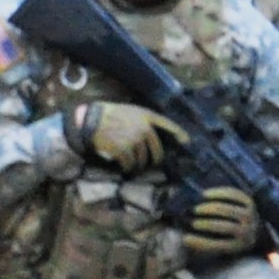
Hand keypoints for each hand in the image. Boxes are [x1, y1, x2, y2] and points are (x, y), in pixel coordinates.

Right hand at [65, 102, 185, 171]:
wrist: (92, 120)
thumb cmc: (109, 114)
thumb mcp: (129, 111)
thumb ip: (142, 121)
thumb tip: (151, 136)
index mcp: (146, 116)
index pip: (168, 124)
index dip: (179, 133)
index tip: (187, 141)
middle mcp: (144, 128)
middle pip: (156, 150)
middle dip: (154, 159)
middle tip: (151, 163)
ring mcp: (135, 140)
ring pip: (142, 160)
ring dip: (137, 164)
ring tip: (131, 163)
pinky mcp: (124, 150)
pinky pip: (129, 164)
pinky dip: (126, 167)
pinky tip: (123, 166)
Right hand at [182, 187, 259, 259]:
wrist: (253, 228)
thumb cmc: (228, 238)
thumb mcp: (220, 246)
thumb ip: (204, 245)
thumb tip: (184, 239)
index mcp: (238, 246)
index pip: (218, 246)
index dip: (200, 242)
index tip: (185, 238)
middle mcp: (247, 231)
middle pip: (225, 227)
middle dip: (207, 224)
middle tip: (193, 222)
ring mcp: (250, 216)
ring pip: (228, 210)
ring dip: (210, 208)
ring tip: (196, 209)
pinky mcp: (250, 202)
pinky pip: (233, 195)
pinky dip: (218, 193)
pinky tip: (205, 194)